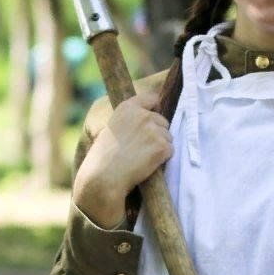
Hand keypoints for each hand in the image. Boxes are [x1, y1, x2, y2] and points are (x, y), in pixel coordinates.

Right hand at [72, 90, 171, 227]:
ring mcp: (154, 130)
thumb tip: (147, 121)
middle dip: (157, 133)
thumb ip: (129, 120)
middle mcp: (143, 115)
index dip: (154, 108)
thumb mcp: (112, 128)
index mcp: (127, 108)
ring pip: (168, 137)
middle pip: (163, 121)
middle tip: (142, 148)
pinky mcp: (162, 146)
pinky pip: (170, 151)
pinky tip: (147, 164)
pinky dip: (162, 159)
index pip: (152, 98)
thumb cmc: (103, 157)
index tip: (153, 116)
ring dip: (160, 147)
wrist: (104, 176)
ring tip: (141, 158)